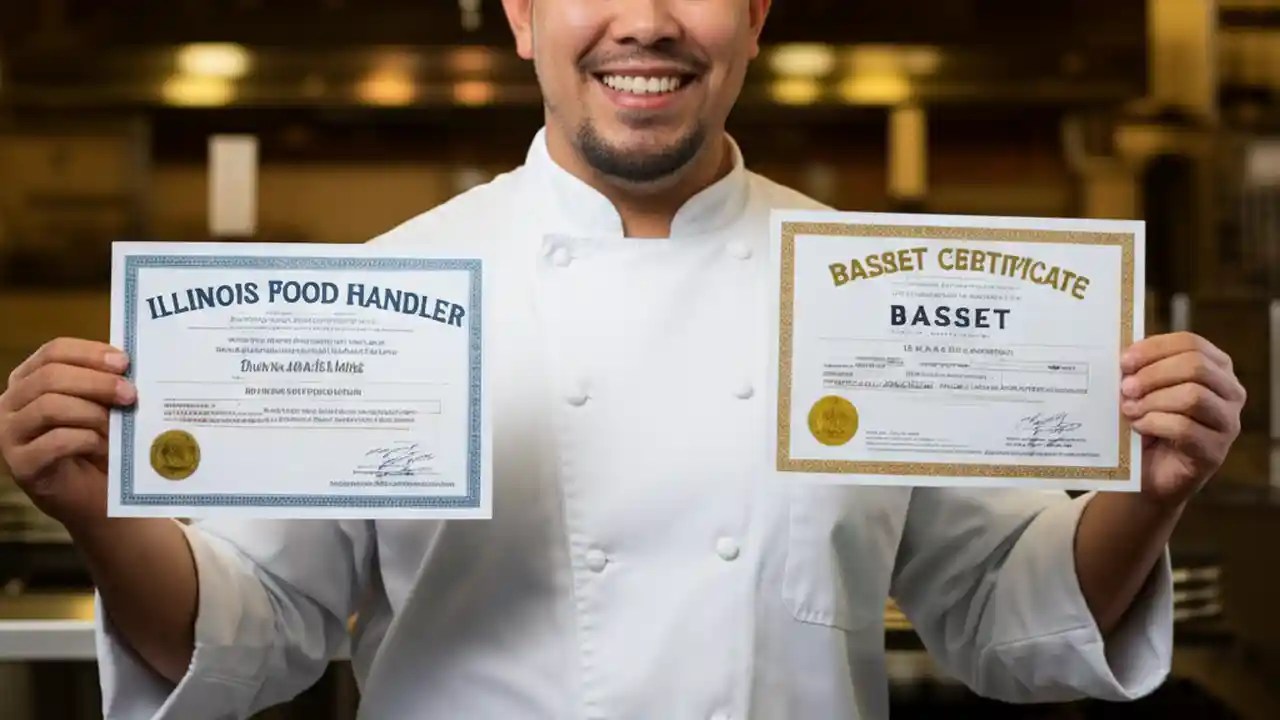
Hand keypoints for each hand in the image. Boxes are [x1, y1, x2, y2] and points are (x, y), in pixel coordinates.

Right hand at [0, 338, 135, 526]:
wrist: (99, 496)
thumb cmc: (100, 444)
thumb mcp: (104, 406)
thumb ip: (107, 383)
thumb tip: (128, 364)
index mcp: (30, 379)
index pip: (53, 352)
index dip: (89, 353)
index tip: (124, 362)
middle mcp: (11, 403)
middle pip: (50, 377)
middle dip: (96, 382)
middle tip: (130, 394)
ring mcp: (9, 434)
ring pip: (49, 406)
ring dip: (92, 413)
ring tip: (117, 424)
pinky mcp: (21, 465)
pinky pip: (54, 442)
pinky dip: (86, 440)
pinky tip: (104, 446)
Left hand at [1120, 332, 1245, 507]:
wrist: (1148, 472)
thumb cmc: (1148, 422)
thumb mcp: (1145, 389)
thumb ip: (1141, 369)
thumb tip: (1124, 355)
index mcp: (1216, 367)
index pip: (1191, 343)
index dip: (1155, 348)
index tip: (1124, 361)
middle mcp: (1230, 392)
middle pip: (1195, 366)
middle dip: (1153, 374)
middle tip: (1125, 388)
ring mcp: (1227, 423)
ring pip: (1193, 396)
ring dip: (1153, 400)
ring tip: (1129, 409)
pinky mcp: (1215, 451)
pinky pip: (1185, 428)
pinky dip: (1155, 423)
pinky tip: (1138, 427)